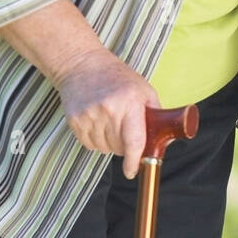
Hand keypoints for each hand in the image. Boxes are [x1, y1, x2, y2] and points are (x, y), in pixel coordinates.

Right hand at [52, 47, 159, 179]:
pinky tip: (98, 123)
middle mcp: (108, 110)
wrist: (82, 65)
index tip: (132, 171)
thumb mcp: (145, 90)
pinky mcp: (75, 120)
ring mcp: (89, 116)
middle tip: (125, 128)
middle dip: (126, 145)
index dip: (133, 161)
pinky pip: (89, 144)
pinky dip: (96, 140)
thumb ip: (155, 115)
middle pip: (119, 148)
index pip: (133, 141)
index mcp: (130, 103)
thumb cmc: (118, 78)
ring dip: (110, 143)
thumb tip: (162, 140)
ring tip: (110, 122)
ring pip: (104, 148)